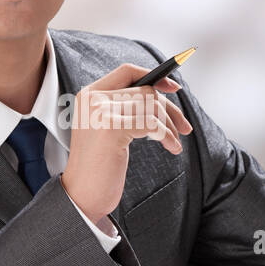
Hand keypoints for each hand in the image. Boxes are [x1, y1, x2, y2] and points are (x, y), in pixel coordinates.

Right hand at [60, 64, 192, 222]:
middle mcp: (93, 99)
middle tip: (183, 127)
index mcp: (89, 95)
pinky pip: (152, 123)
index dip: (155, 76)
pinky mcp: (111, 128)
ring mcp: (100, 112)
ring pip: (152, 105)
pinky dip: (167, 135)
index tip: (174, 88)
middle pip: (146, 90)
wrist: (81, 194)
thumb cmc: (98, 165)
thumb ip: (125, 107)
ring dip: (170, 125)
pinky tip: (171, 148)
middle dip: (170, 109)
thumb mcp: (107, 128)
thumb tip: (162, 90)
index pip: (127, 71)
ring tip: (173, 142)